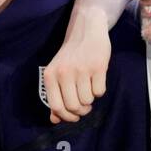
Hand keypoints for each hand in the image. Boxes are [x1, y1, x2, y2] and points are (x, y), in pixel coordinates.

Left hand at [42, 7, 110, 123]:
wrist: (85, 31)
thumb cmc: (70, 56)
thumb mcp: (57, 74)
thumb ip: (55, 96)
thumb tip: (54, 120)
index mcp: (50, 76)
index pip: (56, 107)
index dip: (66, 116)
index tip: (74, 116)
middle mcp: (63, 73)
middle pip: (73, 106)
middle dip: (81, 111)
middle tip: (84, 106)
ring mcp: (81, 70)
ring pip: (87, 100)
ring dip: (90, 101)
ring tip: (89, 90)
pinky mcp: (98, 67)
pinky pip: (100, 92)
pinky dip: (99, 91)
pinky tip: (96, 81)